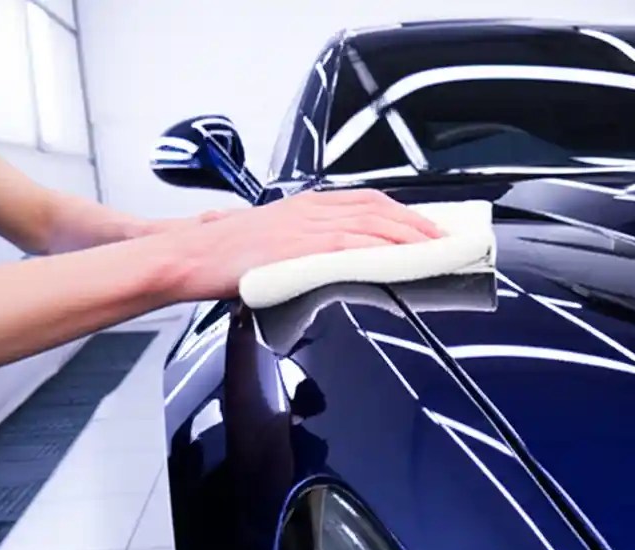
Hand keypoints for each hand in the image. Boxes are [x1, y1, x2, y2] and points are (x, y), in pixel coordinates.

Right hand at [149, 189, 444, 301]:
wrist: (188, 255)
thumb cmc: (222, 255)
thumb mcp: (273, 242)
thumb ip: (305, 247)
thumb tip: (332, 263)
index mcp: (306, 204)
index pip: (368, 200)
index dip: (403, 213)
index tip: (426, 226)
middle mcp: (311, 209)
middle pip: (379, 210)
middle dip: (418, 224)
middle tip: (446, 240)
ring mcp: (307, 226)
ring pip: (373, 225)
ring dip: (410, 238)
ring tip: (437, 252)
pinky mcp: (300, 247)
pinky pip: (353, 246)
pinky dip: (382, 252)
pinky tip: (402, 262)